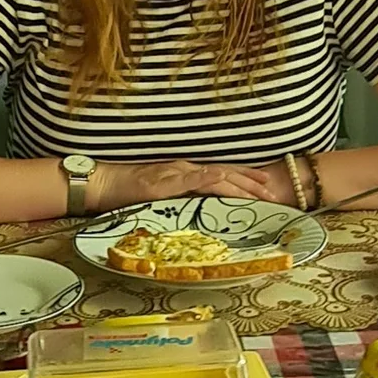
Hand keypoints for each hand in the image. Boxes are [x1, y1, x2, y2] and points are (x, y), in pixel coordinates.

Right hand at [88, 159, 280, 211]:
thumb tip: (201, 209)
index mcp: (186, 172)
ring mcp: (176, 172)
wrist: (103, 184)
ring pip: (215, 175)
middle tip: (274, 195)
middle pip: (226, 174)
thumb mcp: (161, 197)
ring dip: (239, 183)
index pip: (222, 174)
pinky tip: (222, 179)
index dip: (246, 178)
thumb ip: (181, 199)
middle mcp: (186, 168)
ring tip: (259, 193)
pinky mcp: (164, 180)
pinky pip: (190, 178)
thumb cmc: (127, 193)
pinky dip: (208, 178)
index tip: (267, 187)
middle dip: (252, 184)